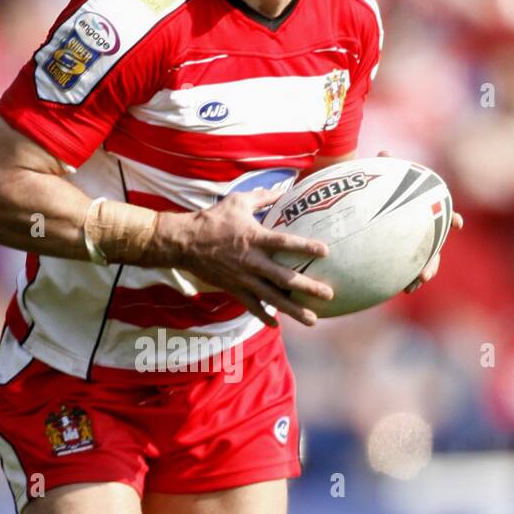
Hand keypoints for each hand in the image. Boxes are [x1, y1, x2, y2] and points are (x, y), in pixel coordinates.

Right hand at [163, 186, 334, 328]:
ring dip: (293, 310)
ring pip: (272, 298)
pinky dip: (264, 316)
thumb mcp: (239, 201)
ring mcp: (243, 278)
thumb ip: (264, 197)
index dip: (305, 247)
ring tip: (312, 320)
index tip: (326, 252)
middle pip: (284, 278)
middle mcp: (252, 261)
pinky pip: (251, 306)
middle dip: (308, 287)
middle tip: (328, 295)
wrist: (185, 242)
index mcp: (255, 238)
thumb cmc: (213, 219)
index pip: (285, 243)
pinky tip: (277, 324)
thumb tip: (284, 189)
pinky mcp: (234, 288)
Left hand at [375, 150, 463, 293]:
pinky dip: (408, 279)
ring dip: (423, 273)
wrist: (370, 206)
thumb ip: (385, 167)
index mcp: (424, 212)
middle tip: (425, 274)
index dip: (451, 217)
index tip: (458, 223)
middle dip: (432, 261)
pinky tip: (403, 289)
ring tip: (414, 285)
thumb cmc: (380, 190)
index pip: (443, 213)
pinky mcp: (403, 254)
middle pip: (435, 246)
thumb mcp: (382, 178)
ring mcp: (415, 243)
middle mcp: (424, 229)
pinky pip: (410, 269)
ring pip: (425, 261)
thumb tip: (384, 153)